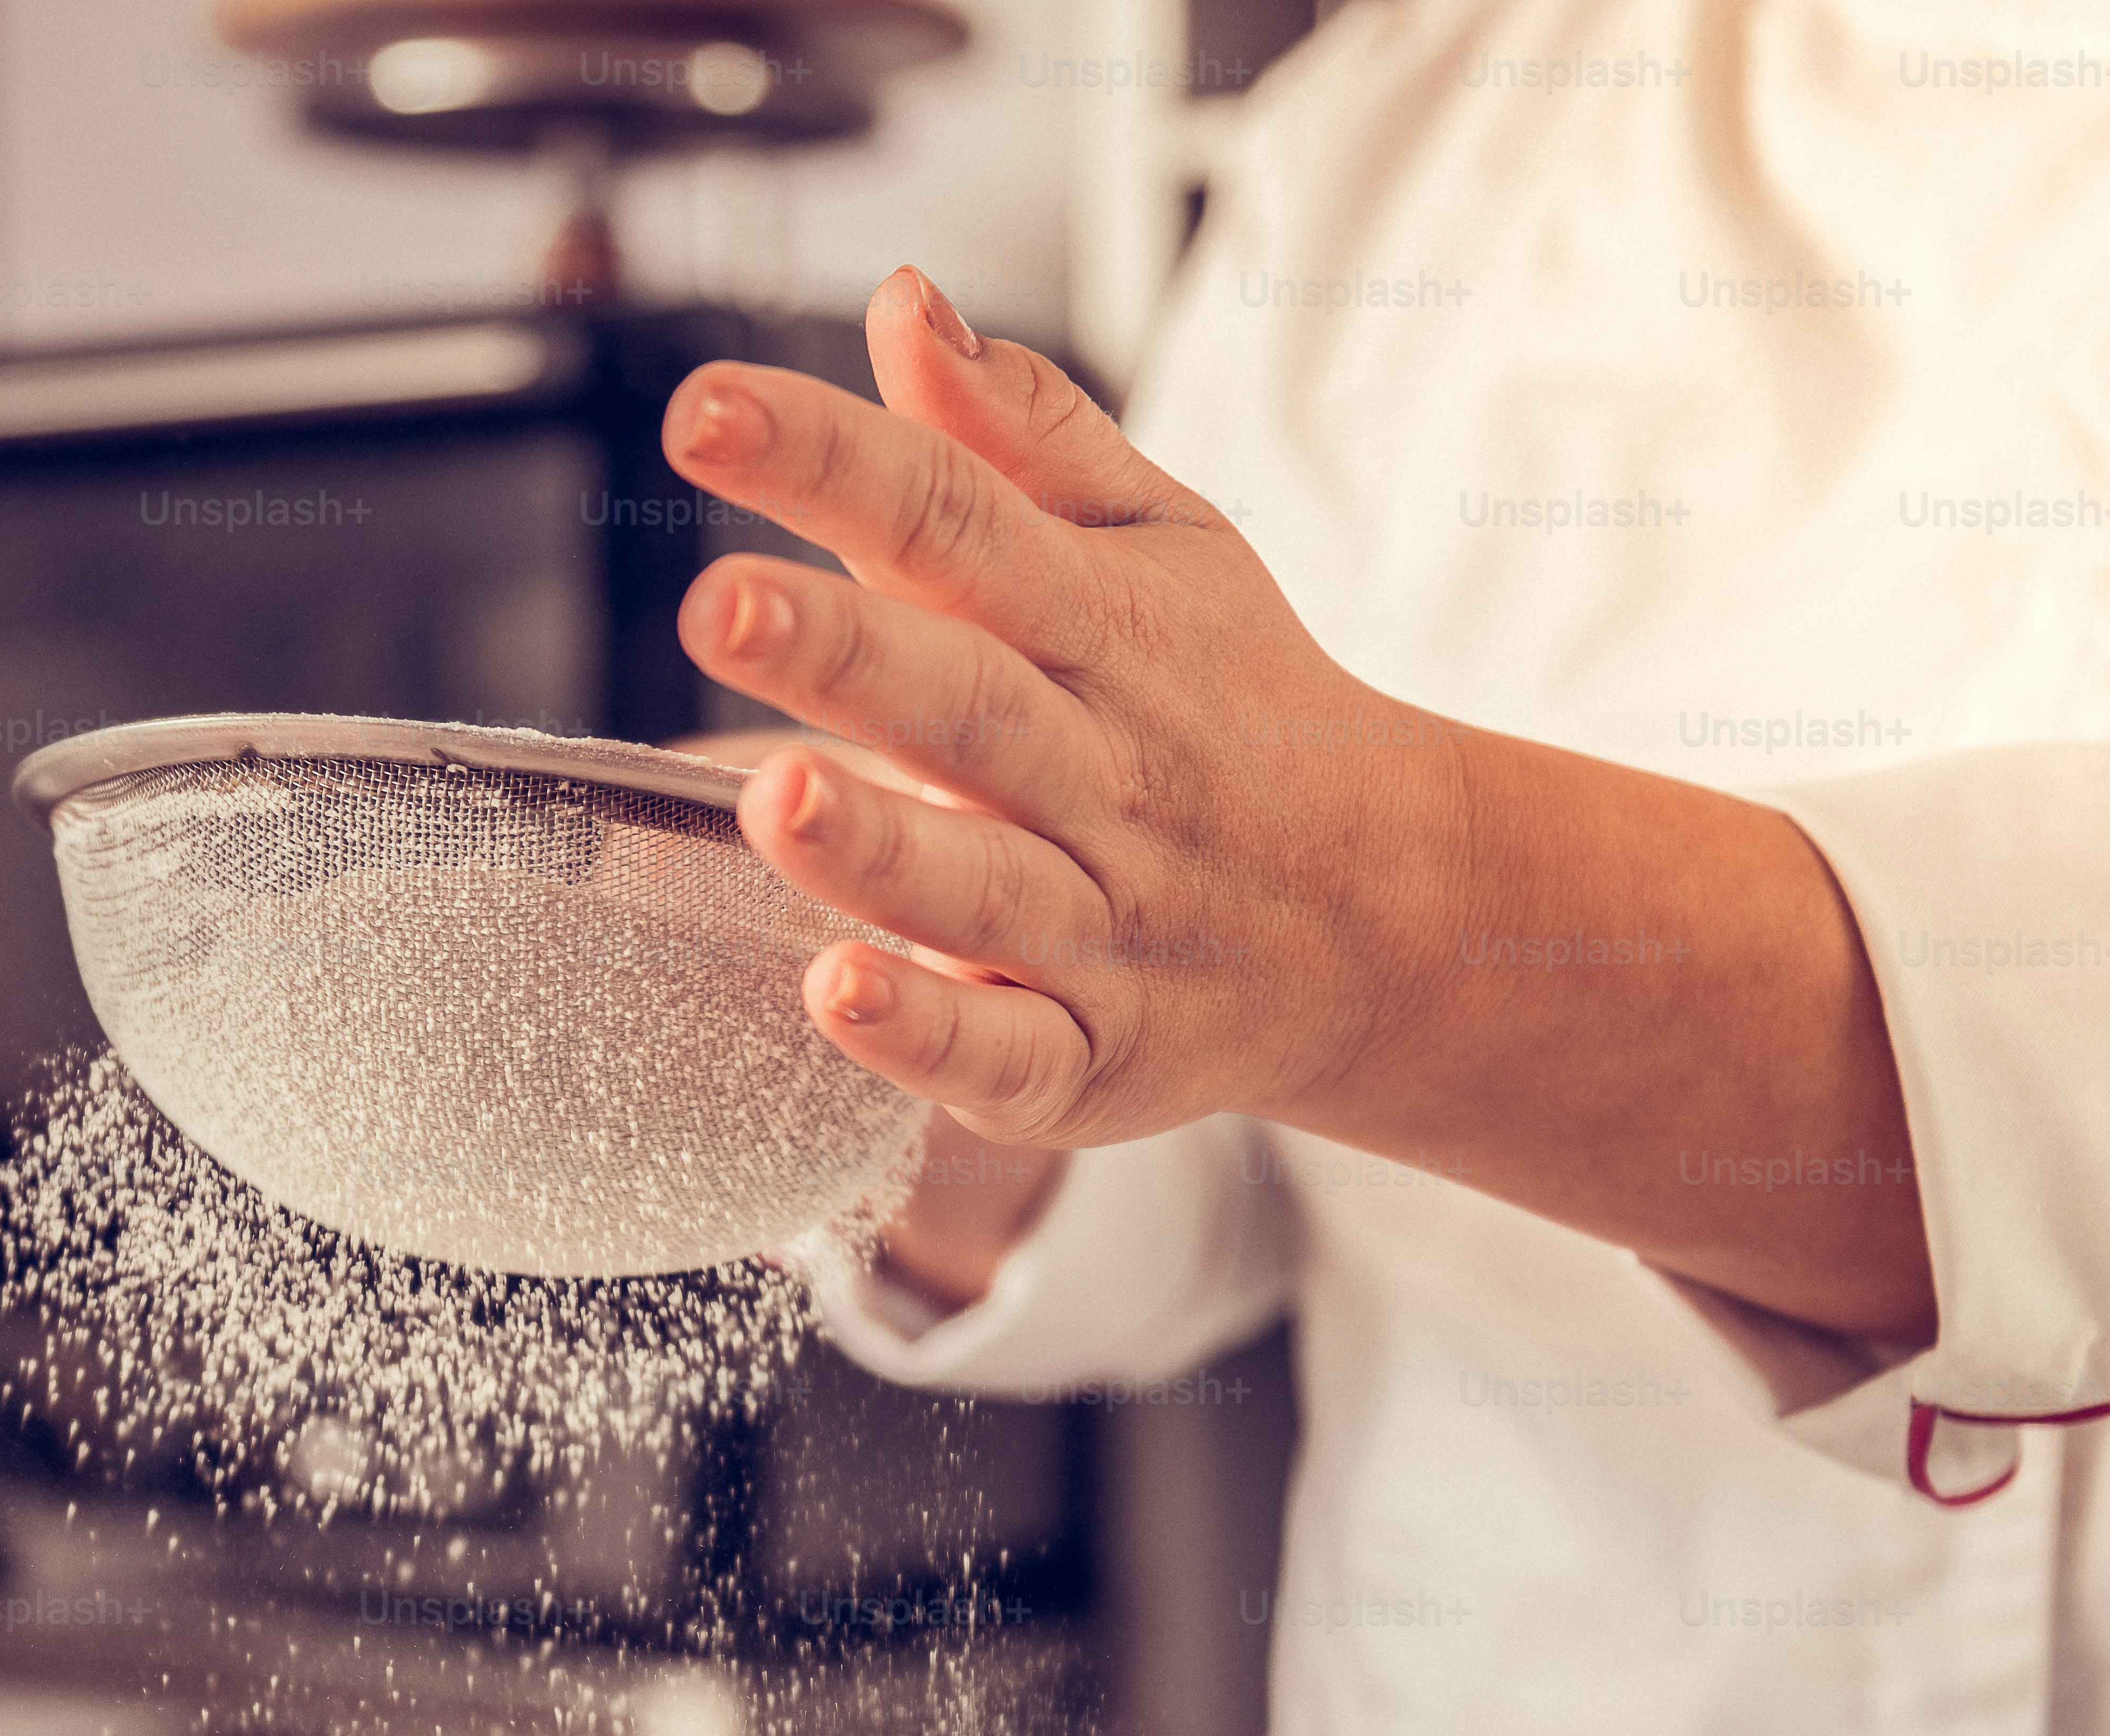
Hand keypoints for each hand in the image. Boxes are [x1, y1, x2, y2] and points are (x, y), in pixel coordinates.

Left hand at [666, 270, 1937, 1350]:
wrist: (1407, 912)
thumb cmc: (1240, 705)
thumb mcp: (1162, 545)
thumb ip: (1018, 436)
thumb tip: (900, 302)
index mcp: (1099, 627)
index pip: (952, 520)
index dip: (829, 462)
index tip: (702, 412)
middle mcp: (1097, 772)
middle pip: (961, 700)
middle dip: (841, 653)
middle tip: (716, 606)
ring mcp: (1103, 924)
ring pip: (980, 885)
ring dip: (877, 847)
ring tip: (774, 796)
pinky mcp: (1097, 1059)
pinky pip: (1009, 1058)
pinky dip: (929, 1038)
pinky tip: (839, 997)